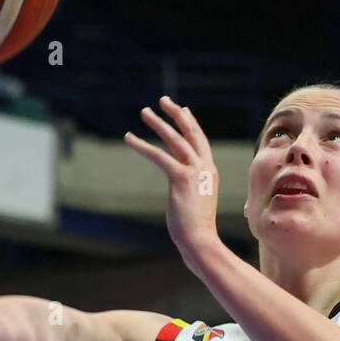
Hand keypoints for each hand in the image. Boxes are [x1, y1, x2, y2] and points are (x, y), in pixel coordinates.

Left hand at [124, 96, 218, 262]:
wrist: (200, 240)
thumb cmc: (197, 230)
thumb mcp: (197, 204)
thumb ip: (192, 193)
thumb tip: (183, 195)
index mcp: (210, 173)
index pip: (200, 141)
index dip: (190, 124)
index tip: (182, 110)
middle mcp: (205, 168)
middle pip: (191, 133)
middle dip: (177, 114)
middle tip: (163, 100)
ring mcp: (194, 172)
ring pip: (175, 139)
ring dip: (158, 123)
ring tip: (144, 112)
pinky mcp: (181, 178)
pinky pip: (159, 156)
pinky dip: (142, 146)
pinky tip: (129, 138)